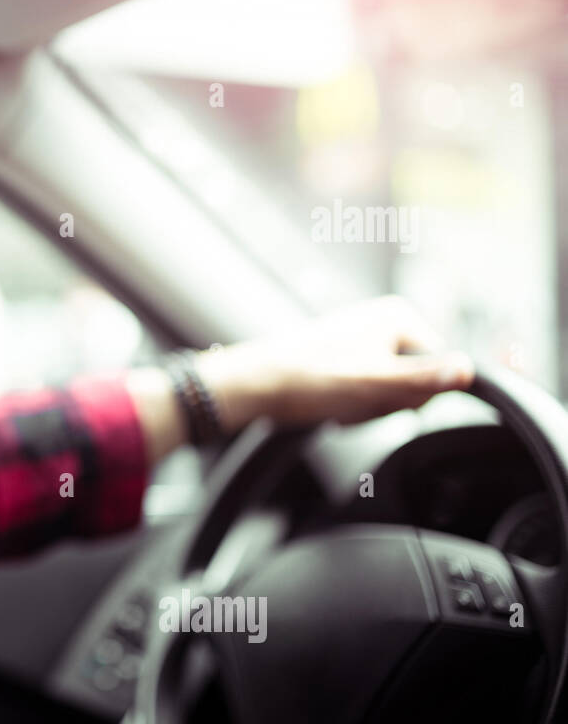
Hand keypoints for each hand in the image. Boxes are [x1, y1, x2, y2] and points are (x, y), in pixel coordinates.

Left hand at [196, 296, 474, 430]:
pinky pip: (364, 393)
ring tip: (337, 401)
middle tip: (354, 400)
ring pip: (388, 392)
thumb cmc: (309, 379)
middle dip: (388, 401)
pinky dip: (349, 406)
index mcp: (399, 316)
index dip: (413, 394)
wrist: (254, 386)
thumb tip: (469, 371)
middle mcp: (383, 322)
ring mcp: (362, 340)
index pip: (440, 370)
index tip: (380, 394)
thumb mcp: (375, 384)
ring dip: (366, 407)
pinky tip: (328, 404)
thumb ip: (424, 379)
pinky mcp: (343, 360)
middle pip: (414, 381)